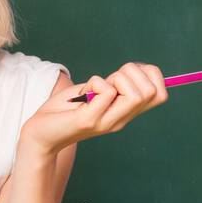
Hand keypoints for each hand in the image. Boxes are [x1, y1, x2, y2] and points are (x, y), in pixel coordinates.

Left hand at [21, 62, 168, 156]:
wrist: (40, 134)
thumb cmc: (66, 109)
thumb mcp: (96, 93)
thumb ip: (113, 85)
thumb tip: (137, 69)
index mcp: (126, 112)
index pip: (161, 94)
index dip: (152, 74)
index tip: (127, 72)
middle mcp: (121, 119)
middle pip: (152, 92)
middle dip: (135, 72)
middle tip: (111, 77)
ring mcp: (107, 121)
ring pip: (136, 94)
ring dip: (117, 78)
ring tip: (97, 85)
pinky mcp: (89, 120)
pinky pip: (105, 92)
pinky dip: (95, 82)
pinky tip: (83, 94)